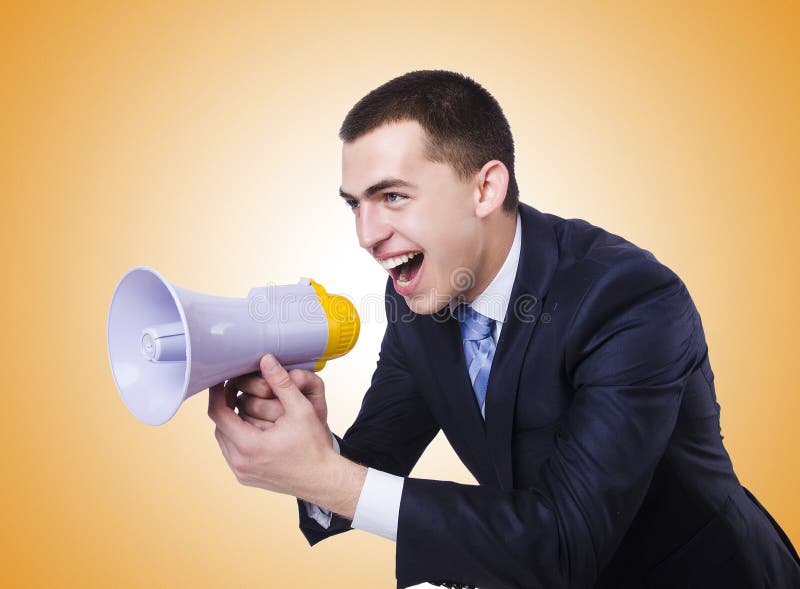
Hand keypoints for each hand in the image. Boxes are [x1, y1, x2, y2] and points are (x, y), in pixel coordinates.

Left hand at [208, 354, 364, 516]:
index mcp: (248, 445)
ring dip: (229, 422)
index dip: (217, 393)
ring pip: (223, 440)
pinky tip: (250, 426)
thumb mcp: (301, 409)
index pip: (218, 413)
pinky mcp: (246, 478)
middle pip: (219, 426)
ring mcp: (241, 473)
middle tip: (235, 389)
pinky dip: (236, 437)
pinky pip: (231, 453)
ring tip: (242, 405)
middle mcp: (239, 462)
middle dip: (224, 406)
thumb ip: (282, 383)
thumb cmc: (314, 446)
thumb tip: (266, 361)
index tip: (222, 379)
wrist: (323, 479)